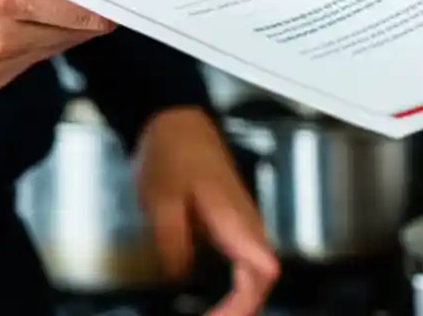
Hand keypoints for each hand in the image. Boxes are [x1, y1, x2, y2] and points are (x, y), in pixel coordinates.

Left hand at [136, 107, 279, 315]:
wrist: (179, 124)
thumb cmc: (174, 151)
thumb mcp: (160, 197)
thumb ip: (172, 240)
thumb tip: (179, 276)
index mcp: (232, 216)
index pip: (259, 270)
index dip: (242, 303)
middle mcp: (246, 224)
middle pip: (262, 279)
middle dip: (240, 310)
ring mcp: (243, 226)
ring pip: (256, 275)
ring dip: (238, 303)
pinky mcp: (235, 228)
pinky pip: (246, 267)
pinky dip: (234, 291)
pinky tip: (213, 302)